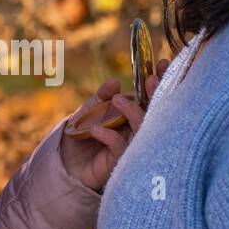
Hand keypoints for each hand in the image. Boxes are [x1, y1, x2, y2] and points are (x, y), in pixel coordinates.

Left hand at [58, 58, 169, 192]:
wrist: (66, 165)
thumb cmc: (82, 137)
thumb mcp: (89, 111)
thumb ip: (101, 97)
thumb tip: (115, 82)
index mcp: (132, 115)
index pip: (150, 96)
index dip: (158, 80)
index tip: (162, 63)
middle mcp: (136, 130)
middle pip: (154, 111)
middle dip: (156, 94)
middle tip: (151, 79)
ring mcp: (130, 146)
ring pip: (142, 129)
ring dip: (132, 112)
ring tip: (116, 100)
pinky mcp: (119, 162)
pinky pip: (120, 148)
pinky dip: (109, 136)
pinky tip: (95, 130)